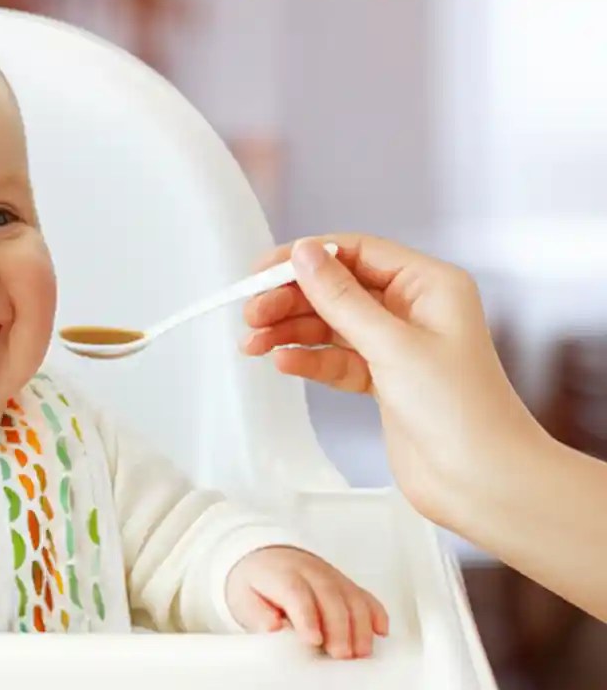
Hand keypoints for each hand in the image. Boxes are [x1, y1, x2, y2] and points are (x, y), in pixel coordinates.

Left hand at [226, 546, 387, 658]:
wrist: (265, 556)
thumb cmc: (255, 582)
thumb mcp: (243, 597)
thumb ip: (256, 614)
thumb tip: (272, 626)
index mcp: (280, 574)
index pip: (296, 592)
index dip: (307, 616)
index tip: (313, 639)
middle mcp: (310, 572)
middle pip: (330, 595)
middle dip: (339, 627)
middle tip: (341, 654)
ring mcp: (331, 576)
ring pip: (352, 596)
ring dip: (361, 625)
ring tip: (360, 652)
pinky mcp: (345, 584)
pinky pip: (365, 595)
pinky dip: (376, 613)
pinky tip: (380, 631)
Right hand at [240, 235, 543, 522]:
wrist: (483, 481)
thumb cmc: (461, 410)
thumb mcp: (393, 345)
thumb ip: (342, 298)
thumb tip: (305, 254)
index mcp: (430, 286)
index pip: (356, 253)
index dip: (307, 258)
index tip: (263, 273)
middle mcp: (415, 310)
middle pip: (338, 289)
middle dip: (291, 299)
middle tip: (251, 313)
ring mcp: (398, 346)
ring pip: (331, 325)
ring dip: (291, 331)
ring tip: (254, 343)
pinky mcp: (385, 380)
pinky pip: (336, 359)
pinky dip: (308, 360)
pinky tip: (284, 363)